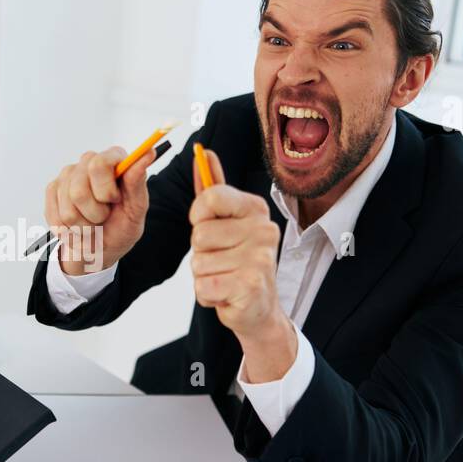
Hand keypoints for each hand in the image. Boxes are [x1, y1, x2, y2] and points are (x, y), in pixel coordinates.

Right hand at [45, 146, 157, 275]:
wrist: (98, 249)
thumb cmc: (120, 228)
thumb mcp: (136, 210)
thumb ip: (138, 182)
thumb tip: (147, 153)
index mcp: (113, 159)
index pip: (98, 164)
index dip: (105, 190)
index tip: (114, 201)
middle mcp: (88, 161)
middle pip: (79, 189)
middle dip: (94, 213)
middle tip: (103, 217)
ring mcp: (67, 175)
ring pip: (68, 207)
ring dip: (83, 225)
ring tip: (92, 224)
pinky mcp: (53, 189)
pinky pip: (56, 217)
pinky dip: (70, 231)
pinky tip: (78, 226)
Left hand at [189, 148, 296, 379]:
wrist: (259, 309)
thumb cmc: (238, 262)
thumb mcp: (226, 222)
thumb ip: (213, 189)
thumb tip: (203, 152)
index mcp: (256, 208)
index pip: (210, 196)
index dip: (198, 216)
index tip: (207, 225)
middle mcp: (264, 229)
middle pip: (199, 234)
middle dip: (201, 253)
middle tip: (223, 261)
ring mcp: (260, 258)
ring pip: (199, 263)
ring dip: (204, 276)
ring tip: (225, 277)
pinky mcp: (251, 286)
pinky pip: (203, 287)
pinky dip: (207, 295)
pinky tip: (226, 294)